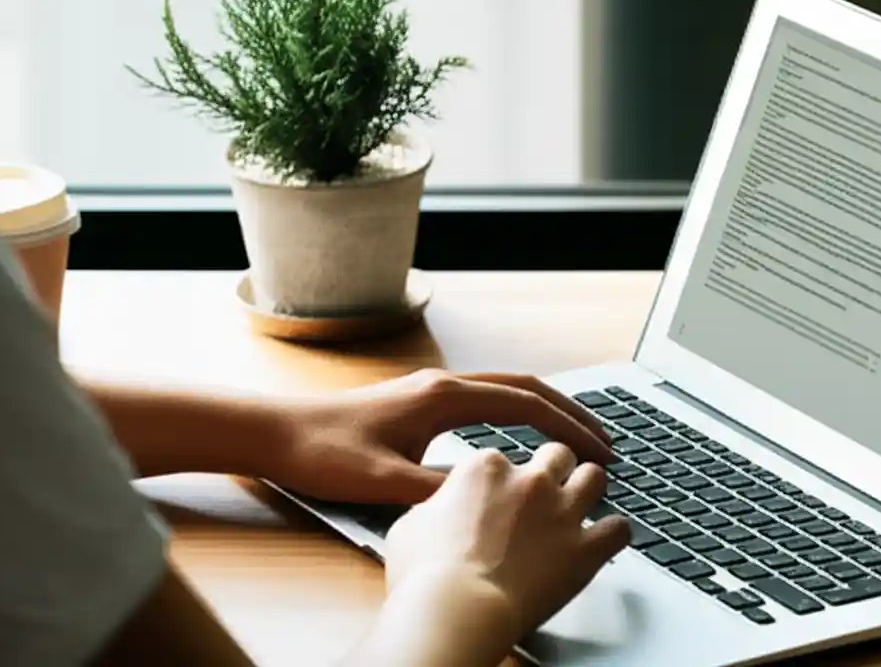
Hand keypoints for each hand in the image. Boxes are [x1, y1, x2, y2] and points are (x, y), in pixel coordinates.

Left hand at [265, 369, 612, 503]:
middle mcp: (442, 385)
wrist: (276, 433)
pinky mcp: (419, 402)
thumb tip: (491, 496)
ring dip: (545, 409)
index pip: (524, 402)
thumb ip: (439, 490)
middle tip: (604, 440)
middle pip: (525, 386)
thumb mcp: (385, 482)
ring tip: (574, 437)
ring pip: (506, 389)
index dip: (568, 425)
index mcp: (442, 397)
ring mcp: (431, 390)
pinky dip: (517, 413)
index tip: (598, 448)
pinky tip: (520, 438)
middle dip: (569, 411)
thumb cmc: (323, 453)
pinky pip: (485, 399)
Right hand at [383, 443, 630, 643]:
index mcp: (485, 468)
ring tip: (583, 503)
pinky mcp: (585, 549)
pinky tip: (605, 540)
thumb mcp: (411, 524)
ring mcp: (561, 512)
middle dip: (555, 469)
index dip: (504, 479)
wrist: (455, 609)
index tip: (501, 496)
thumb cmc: (424, 573)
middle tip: (549, 490)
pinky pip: (620, 529)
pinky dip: (615, 534)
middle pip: (557, 454)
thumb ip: (436, 506)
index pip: (505, 457)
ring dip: (590, 488)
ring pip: (595, 477)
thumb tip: (442, 510)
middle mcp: (529, 480)